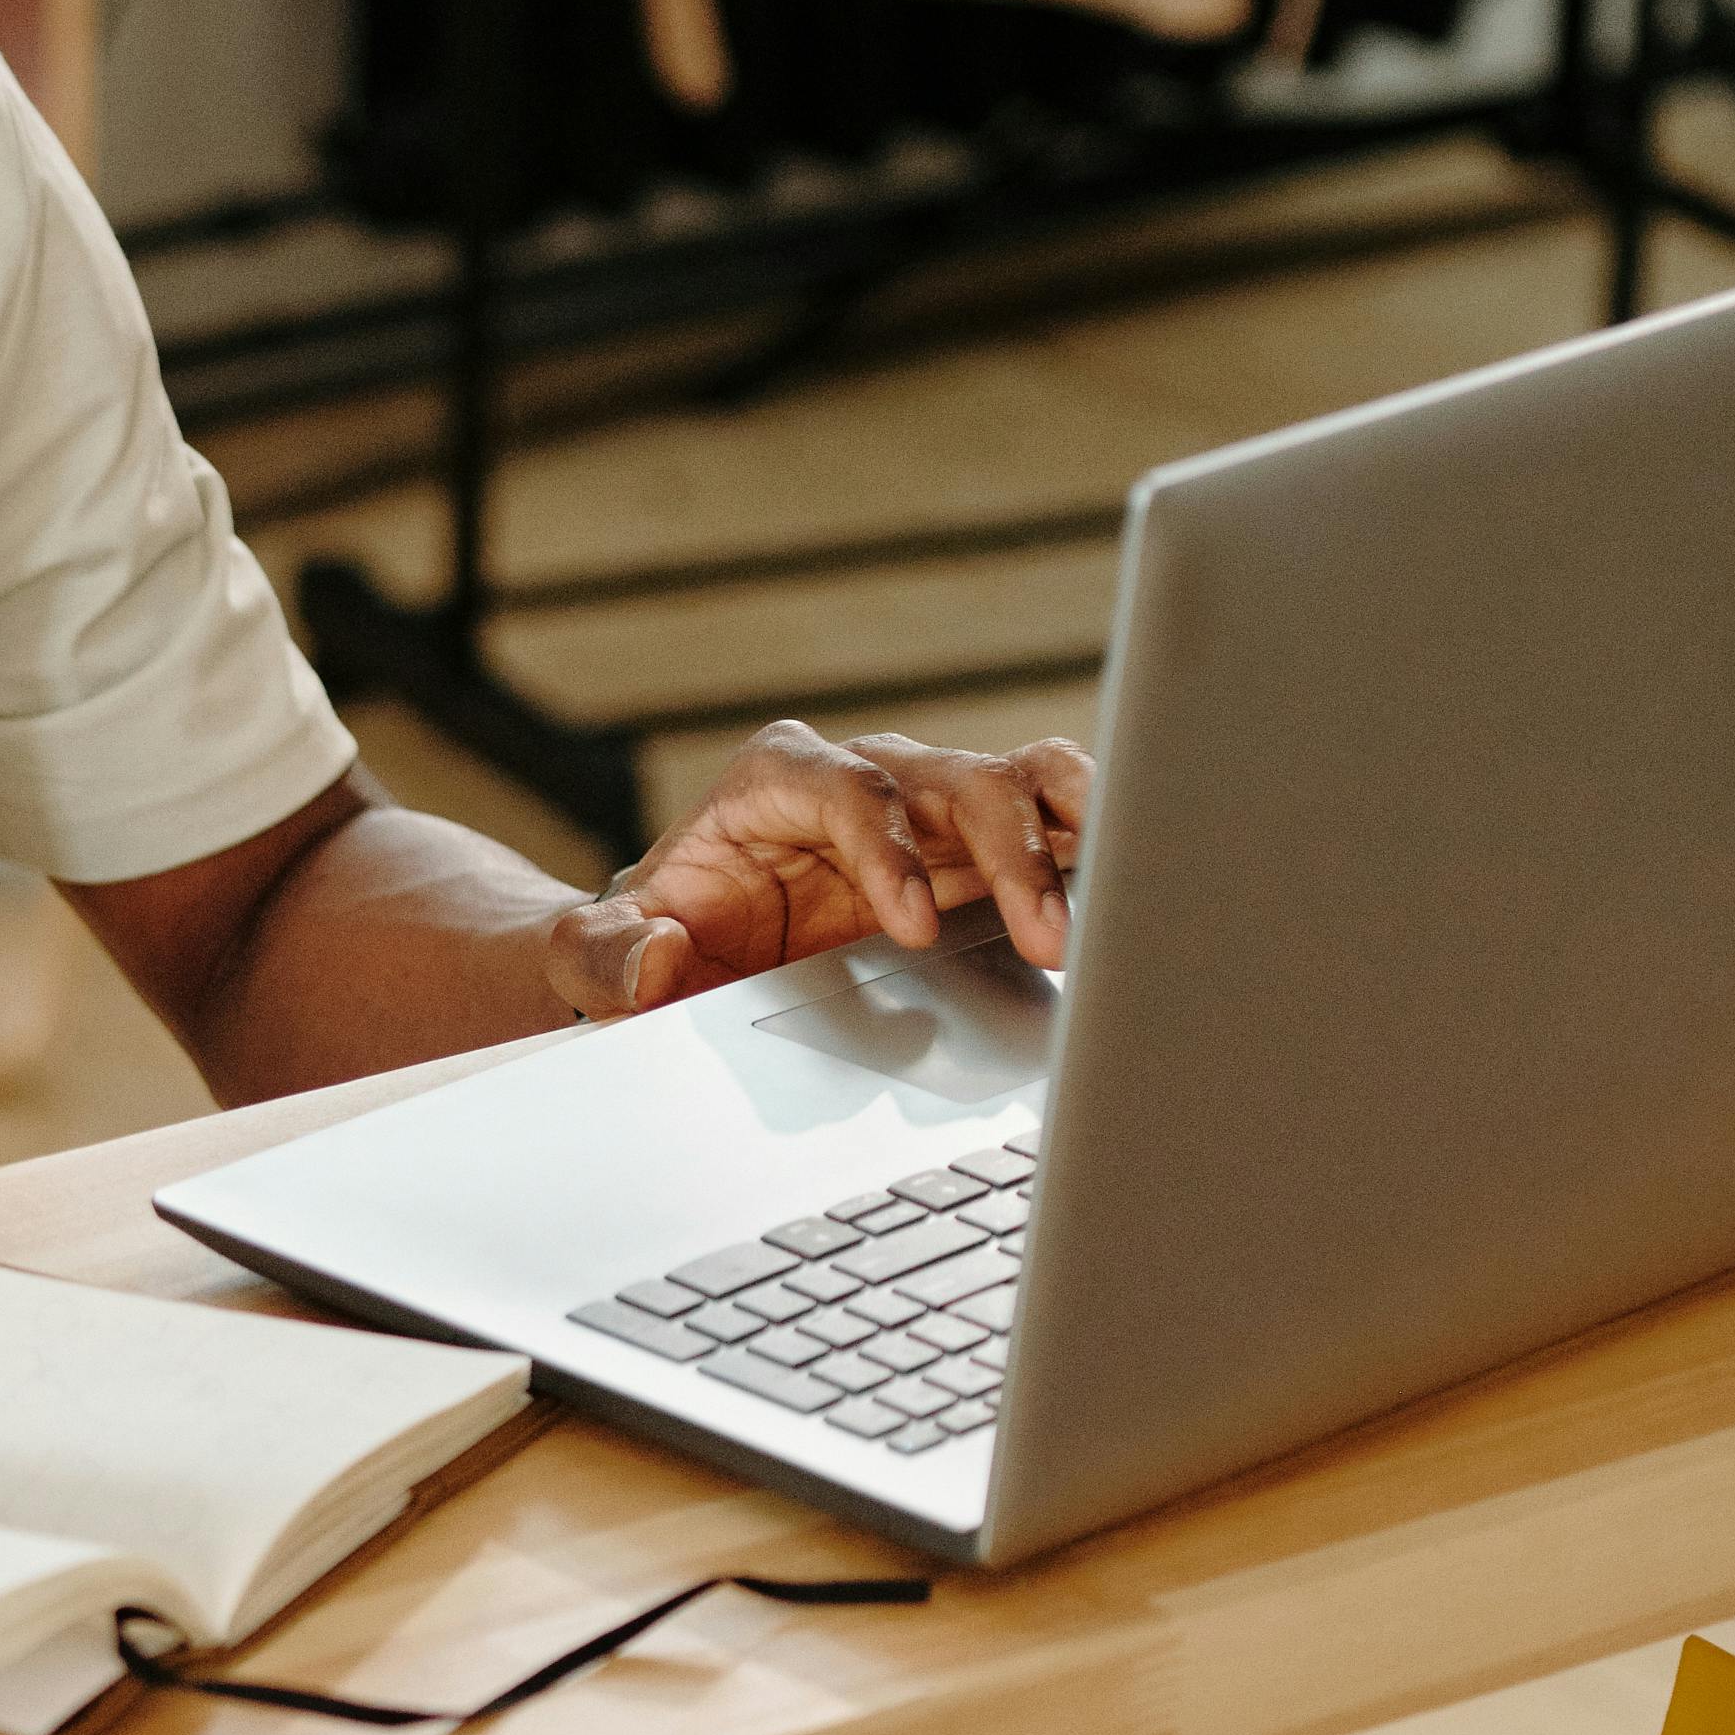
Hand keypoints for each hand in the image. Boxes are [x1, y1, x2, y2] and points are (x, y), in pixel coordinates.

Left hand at [542, 717, 1091, 1022]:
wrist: (687, 951)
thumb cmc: (655, 940)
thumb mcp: (598, 955)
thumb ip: (605, 956)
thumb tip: (657, 958)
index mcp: (777, 779)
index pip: (850, 790)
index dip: (891, 850)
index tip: (915, 928)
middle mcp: (868, 776)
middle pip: (959, 778)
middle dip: (1010, 853)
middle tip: (1047, 940)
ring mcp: (934, 808)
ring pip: (1025, 780)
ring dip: (1075, 835)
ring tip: (1119, 905)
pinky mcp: (980, 849)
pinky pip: (1057, 817)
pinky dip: (1098, 844)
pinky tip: (1137, 896)